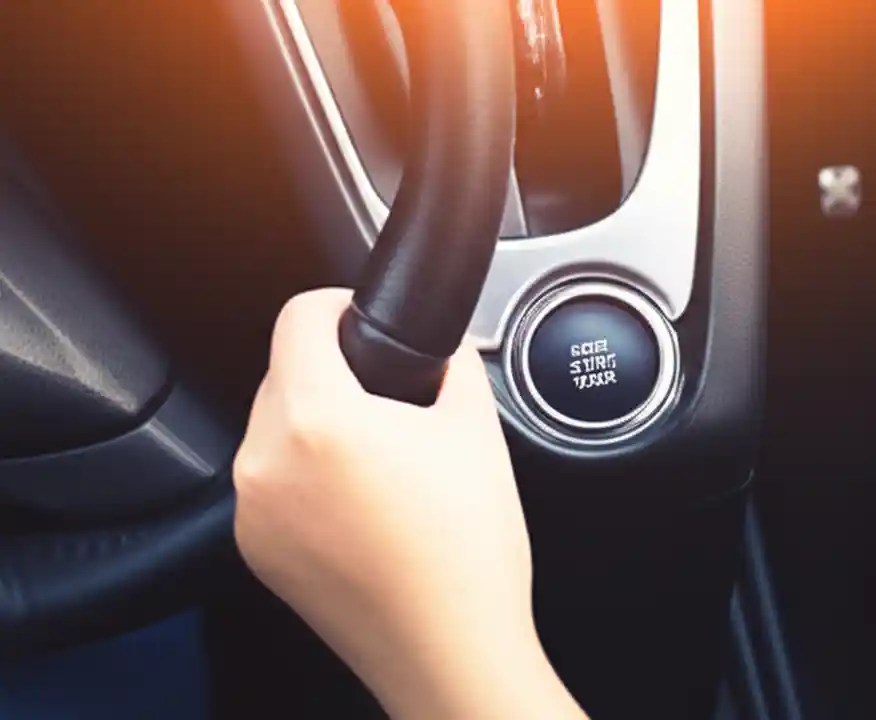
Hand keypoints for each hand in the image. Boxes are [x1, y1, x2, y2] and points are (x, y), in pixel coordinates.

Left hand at [233, 288, 583, 718]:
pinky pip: (271, 482)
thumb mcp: (476, 431)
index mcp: (316, 418)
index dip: (336, 305)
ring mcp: (254, 512)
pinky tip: (361, 502)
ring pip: (273, 429)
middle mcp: (265, 461)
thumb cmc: (466, 553)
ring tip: (380, 458)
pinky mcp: (256, 550)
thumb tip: (442, 349)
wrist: (450, 648)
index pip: (298, 319)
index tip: (358, 316)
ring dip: (316, 424)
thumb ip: (453, 366)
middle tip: (390, 399)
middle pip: (282, 374)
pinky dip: (305, 475)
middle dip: (332, 372)